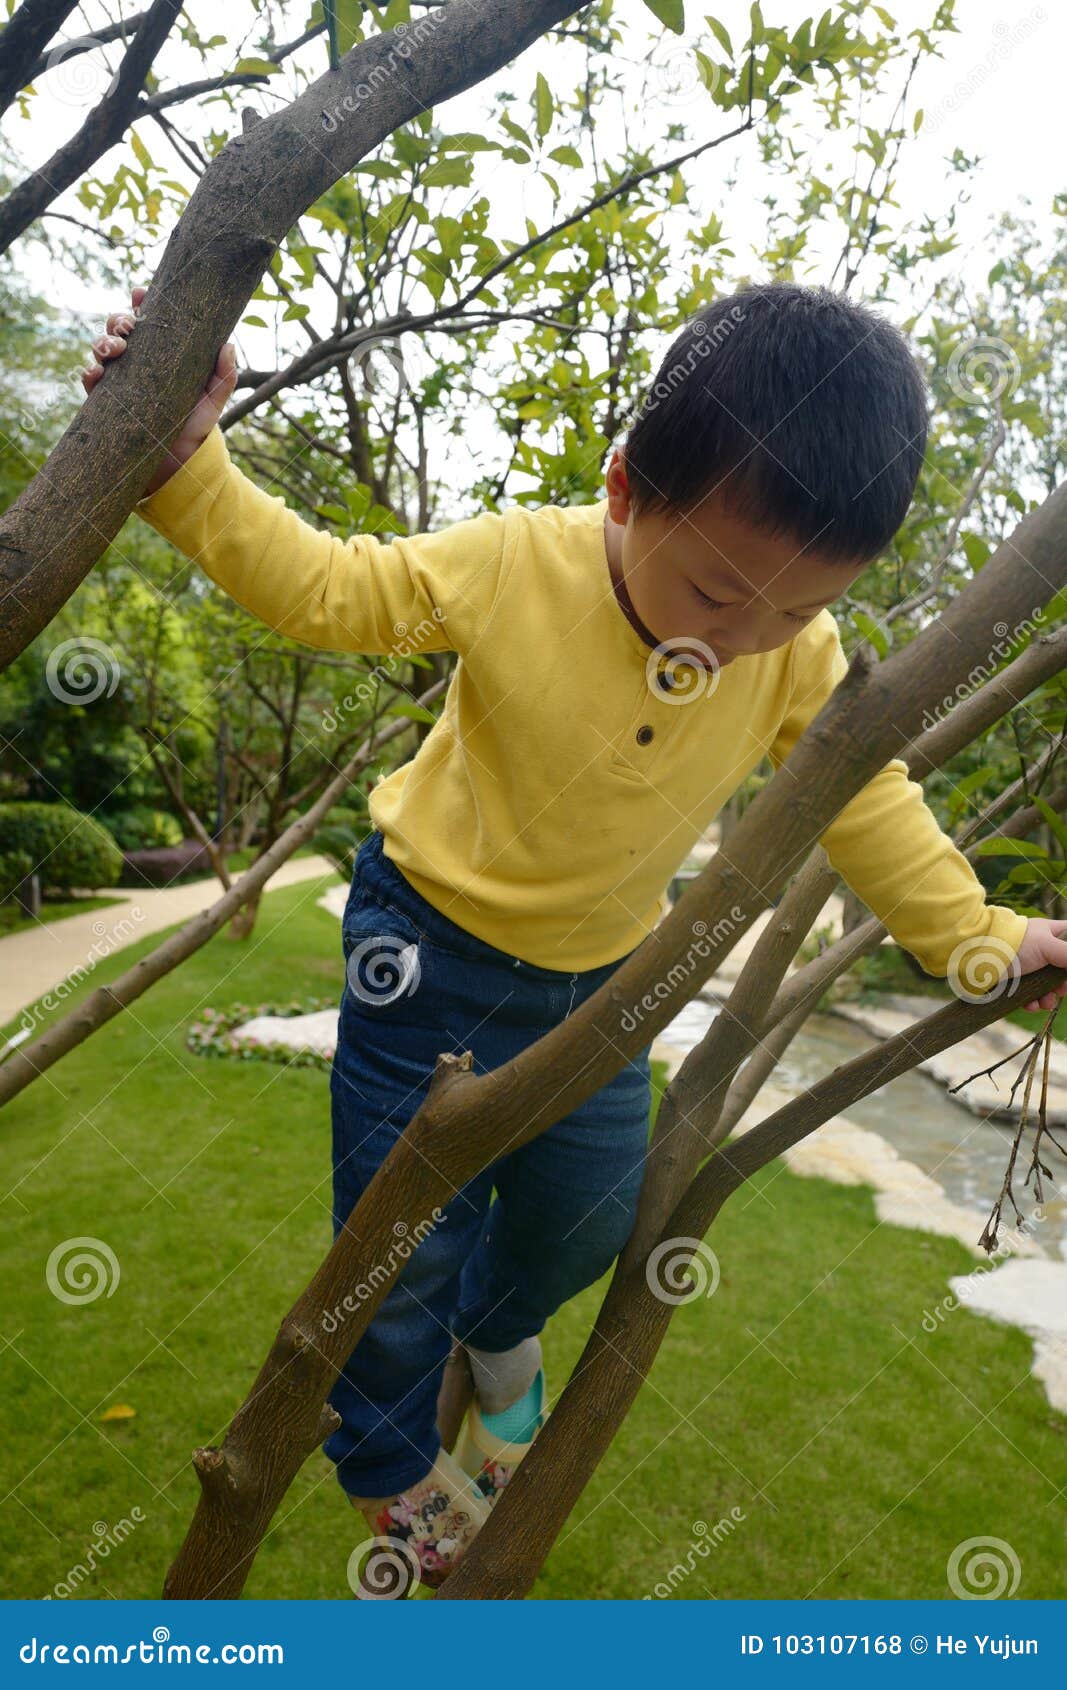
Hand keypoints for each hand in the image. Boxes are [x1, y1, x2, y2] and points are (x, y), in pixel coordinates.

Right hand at [81, 282, 237, 495]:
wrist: (179, 466)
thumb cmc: (195, 428)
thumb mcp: (213, 401)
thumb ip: (223, 376)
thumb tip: (228, 346)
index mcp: (160, 355)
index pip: (147, 322)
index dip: (140, 303)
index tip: (140, 293)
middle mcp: (136, 364)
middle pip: (118, 330)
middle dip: (117, 320)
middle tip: (127, 328)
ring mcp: (118, 382)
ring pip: (101, 349)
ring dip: (102, 342)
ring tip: (115, 350)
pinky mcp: (106, 404)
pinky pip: (90, 382)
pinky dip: (89, 373)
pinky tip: (96, 373)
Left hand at [1012, 918, 1066, 1011]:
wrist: (979, 956)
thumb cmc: (1016, 944)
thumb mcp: (1048, 945)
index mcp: (1050, 934)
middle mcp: (1041, 950)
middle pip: (1062, 970)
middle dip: (1062, 984)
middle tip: (1061, 990)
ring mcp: (1028, 968)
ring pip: (1048, 986)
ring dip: (1050, 998)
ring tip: (1045, 1003)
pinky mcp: (1015, 983)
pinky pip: (1031, 996)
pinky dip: (1033, 1003)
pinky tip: (1031, 1005)